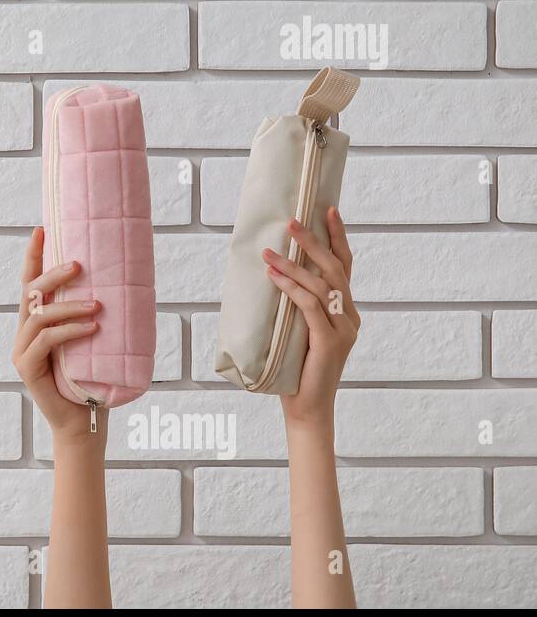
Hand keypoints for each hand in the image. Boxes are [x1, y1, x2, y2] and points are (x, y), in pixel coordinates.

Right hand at [13, 227, 101, 446]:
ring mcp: (22, 353)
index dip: (33, 256)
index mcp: (35, 325)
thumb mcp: (93, 342)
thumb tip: (122, 284)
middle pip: (30, 294)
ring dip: (69, 306)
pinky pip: (46, 341)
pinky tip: (92, 327)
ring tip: (97, 304)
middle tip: (79, 265)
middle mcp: (24, 335)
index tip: (41, 228)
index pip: (29, 284)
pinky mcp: (27, 370)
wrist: (85, 423)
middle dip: (52, 275)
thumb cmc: (93, 380)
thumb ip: (92, 317)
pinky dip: (70, 331)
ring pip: (39, 316)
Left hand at [264, 207, 359, 432]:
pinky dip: (291, 289)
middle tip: (292, 221)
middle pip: (336, 269)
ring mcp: (342, 330)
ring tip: (267, 251)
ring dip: (293, 265)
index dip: (338, 237)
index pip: (345, 266)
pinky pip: (311, 308)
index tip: (328, 209)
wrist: (306, 407)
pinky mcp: (329, 343)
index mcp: (346, 311)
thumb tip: (271, 271)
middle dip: (314, 242)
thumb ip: (296, 304)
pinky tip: (273, 277)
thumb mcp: (297, 329)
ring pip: (322, 286)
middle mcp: (350, 317)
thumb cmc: (296, 368)